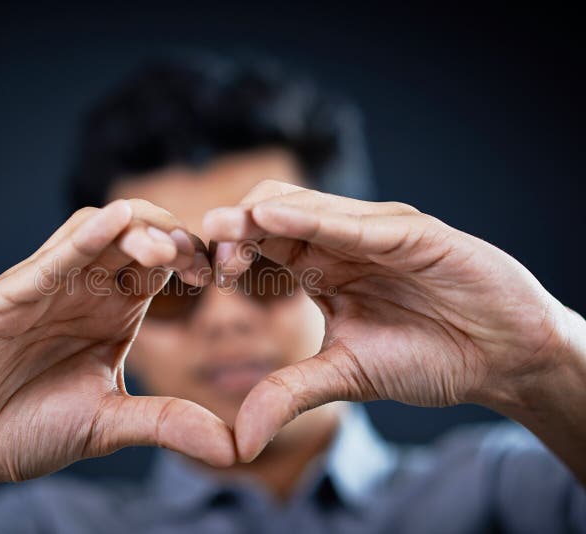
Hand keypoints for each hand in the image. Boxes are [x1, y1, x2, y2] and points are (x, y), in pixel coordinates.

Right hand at [0, 199, 232, 488]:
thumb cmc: (26, 428)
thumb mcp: (109, 424)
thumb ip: (168, 424)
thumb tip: (236, 449)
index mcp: (112, 312)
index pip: (159, 266)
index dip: (190, 259)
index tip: (222, 273)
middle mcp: (83, 290)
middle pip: (133, 237)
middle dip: (169, 236)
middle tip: (200, 255)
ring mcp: (46, 287)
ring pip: (96, 232)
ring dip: (134, 232)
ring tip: (165, 249)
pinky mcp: (8, 295)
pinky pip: (51, 257)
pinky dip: (85, 238)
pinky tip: (116, 223)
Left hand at [203, 180, 576, 460]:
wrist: (501, 358)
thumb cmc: (427, 356)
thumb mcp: (346, 375)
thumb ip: (291, 393)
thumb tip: (241, 438)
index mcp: (320, 266)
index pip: (260, 244)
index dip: (227, 253)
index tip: (197, 276)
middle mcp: (340, 239)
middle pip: (270, 213)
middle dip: (231, 227)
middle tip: (199, 252)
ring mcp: (374, 230)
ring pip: (303, 203)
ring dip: (257, 216)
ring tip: (219, 230)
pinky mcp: (411, 231)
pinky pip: (353, 221)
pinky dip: (311, 217)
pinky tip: (271, 219)